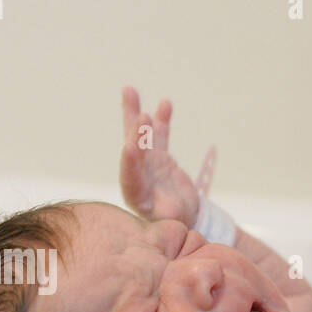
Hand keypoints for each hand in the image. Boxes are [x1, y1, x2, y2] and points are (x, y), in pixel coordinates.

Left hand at [119, 86, 199, 226]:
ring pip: (140, 134)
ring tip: (128, 90)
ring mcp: (147, 162)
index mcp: (135, 192)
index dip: (129, 160)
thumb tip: (169, 209)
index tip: (130, 146)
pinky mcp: (159, 155)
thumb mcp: (171, 221)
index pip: (129, 174)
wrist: (183, 217)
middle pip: (131, 149)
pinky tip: (165, 102)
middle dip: (134, 132)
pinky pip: (159, 134)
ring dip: (135, 114)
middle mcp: (137, 173)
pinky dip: (161, 119)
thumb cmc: (175, 221)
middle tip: (140, 114)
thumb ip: (168, 213)